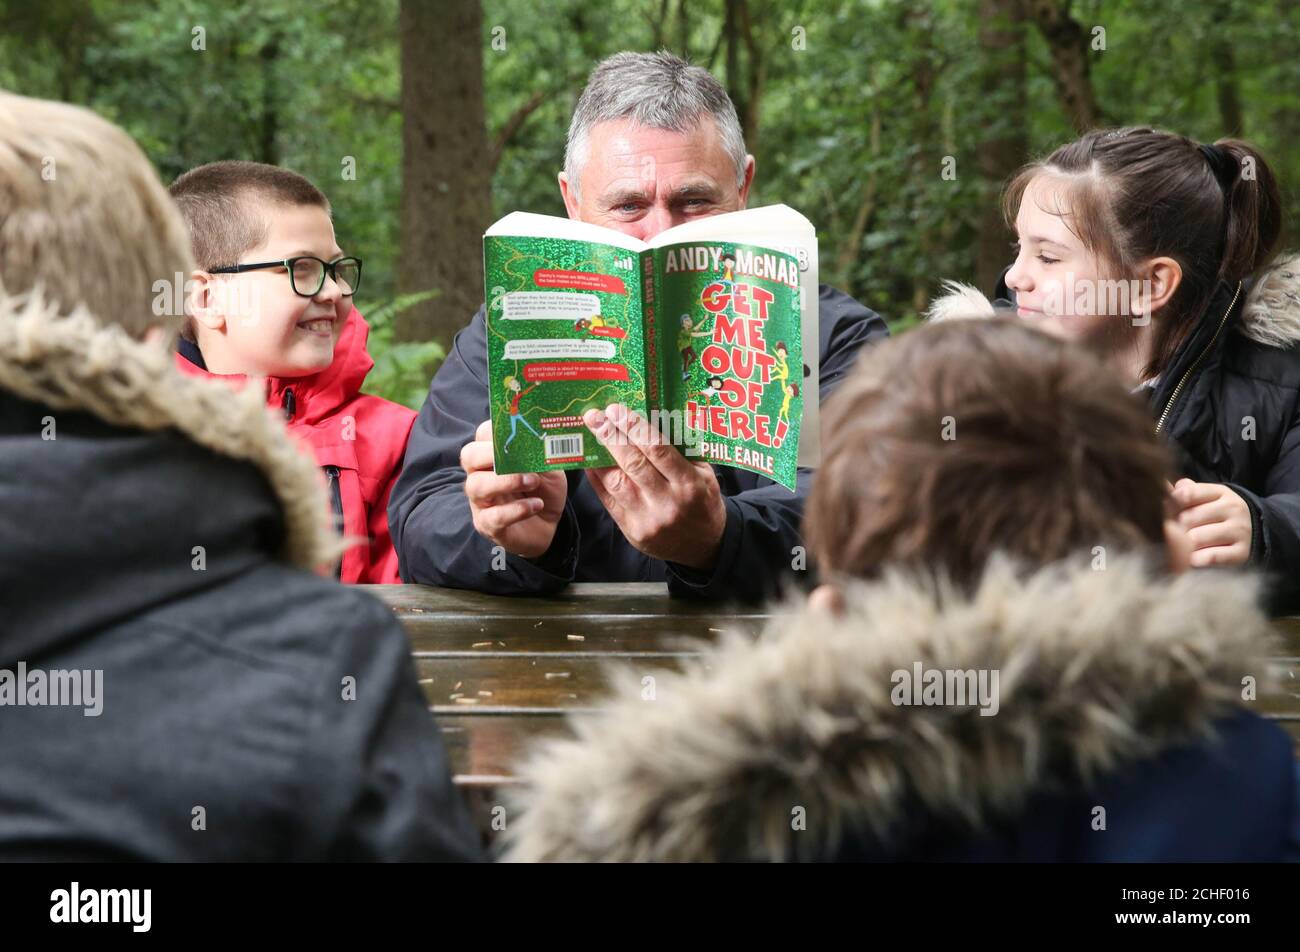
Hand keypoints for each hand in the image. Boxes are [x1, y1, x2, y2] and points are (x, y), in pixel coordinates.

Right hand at [461, 420, 567, 558]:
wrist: (550, 524)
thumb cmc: (543, 490)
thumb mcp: (549, 469)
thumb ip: (541, 455)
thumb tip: (537, 442)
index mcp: (492, 456)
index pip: (482, 434)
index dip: (497, 432)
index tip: (519, 434)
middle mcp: (480, 475)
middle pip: (469, 456)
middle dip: (491, 454)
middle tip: (518, 460)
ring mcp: (480, 501)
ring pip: (476, 485)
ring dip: (507, 481)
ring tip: (533, 483)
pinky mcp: (487, 524)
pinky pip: (493, 516)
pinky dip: (517, 510)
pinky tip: (536, 505)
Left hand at [582, 403, 726, 570]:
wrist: (704, 547)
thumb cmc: (703, 502)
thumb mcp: (704, 474)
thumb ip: (682, 451)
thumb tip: (651, 419)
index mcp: (690, 484)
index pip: (658, 450)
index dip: (635, 427)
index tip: (616, 410)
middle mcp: (668, 503)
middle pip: (633, 464)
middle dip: (610, 436)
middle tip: (594, 416)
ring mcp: (648, 520)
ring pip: (616, 483)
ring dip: (599, 457)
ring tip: (589, 435)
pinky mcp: (633, 532)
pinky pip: (609, 501)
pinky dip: (597, 480)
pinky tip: (590, 462)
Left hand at [1171, 478, 1251, 567]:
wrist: (1255, 533)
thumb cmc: (1218, 515)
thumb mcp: (1206, 499)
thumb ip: (1185, 492)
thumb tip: (1163, 486)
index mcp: (1220, 493)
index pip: (1187, 494)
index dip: (1169, 506)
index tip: (1163, 514)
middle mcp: (1233, 509)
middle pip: (1187, 518)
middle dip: (1174, 529)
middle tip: (1168, 536)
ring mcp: (1239, 530)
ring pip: (1196, 538)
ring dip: (1183, 546)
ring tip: (1179, 548)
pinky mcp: (1242, 552)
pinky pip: (1211, 557)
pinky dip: (1197, 559)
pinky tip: (1192, 559)